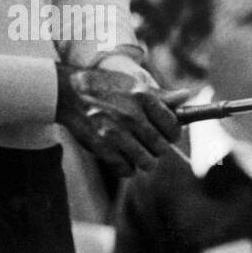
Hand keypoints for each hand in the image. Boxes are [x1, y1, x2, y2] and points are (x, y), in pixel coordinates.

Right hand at [55, 64, 181, 176]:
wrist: (66, 90)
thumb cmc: (101, 85)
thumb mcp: (130, 82)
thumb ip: (159, 94)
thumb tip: (186, 96)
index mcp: (142, 97)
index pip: (173, 127)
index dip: (172, 132)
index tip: (166, 132)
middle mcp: (132, 116)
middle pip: (161, 148)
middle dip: (157, 147)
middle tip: (147, 141)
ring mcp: (116, 134)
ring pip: (147, 163)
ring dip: (143, 160)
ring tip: (135, 150)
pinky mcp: (102, 147)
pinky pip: (126, 170)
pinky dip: (126, 167)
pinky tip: (120, 155)